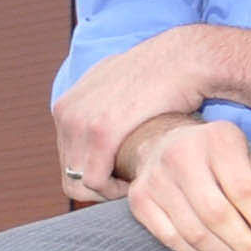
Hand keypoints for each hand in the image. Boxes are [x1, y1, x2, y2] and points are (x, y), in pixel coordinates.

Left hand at [54, 28, 216, 200]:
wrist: (185, 58)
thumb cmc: (163, 75)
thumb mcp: (120, 85)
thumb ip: (104, 103)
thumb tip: (109, 121)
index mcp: (67, 104)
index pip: (67, 158)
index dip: (95, 175)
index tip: (123, 177)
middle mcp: (65, 111)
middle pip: (68, 174)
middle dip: (99, 188)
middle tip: (130, 187)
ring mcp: (80, 121)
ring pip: (77, 182)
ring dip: (106, 192)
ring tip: (135, 186)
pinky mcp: (101, 131)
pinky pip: (94, 179)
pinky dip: (113, 190)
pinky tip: (136, 184)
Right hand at [121, 119, 250, 250]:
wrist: (165, 144)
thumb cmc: (221, 160)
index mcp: (219, 138)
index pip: (245, 190)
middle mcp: (182, 154)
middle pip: (217, 214)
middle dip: (248, 248)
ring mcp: (155, 178)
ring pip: (194, 232)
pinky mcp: (138, 199)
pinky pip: (171, 238)